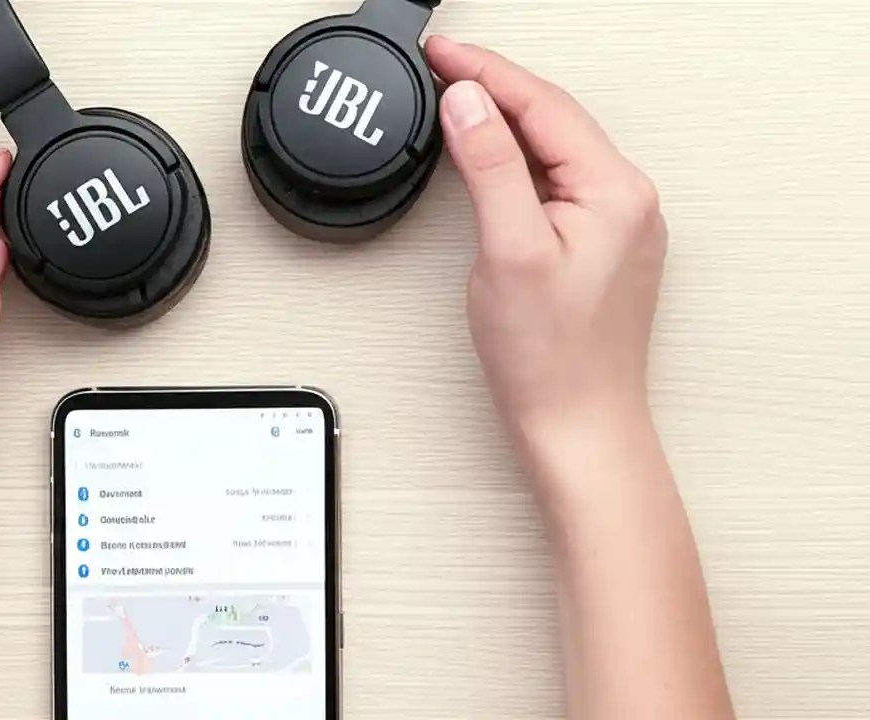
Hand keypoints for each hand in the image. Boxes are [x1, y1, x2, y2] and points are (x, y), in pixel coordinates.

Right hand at [426, 38, 667, 458]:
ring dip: (505, 118)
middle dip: (493, 85)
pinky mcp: (599, 246)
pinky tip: (491, 154)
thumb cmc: (551, 356)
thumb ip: (491, 166)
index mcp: (614, 190)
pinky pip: (556, 179)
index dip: (485, 70)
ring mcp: (616, 223)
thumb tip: (469, 101)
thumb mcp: (509, 249)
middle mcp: (626, 199)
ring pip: (554, 148)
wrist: (577, 424)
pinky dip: (517, 157)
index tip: (440, 53)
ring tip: (458, 95)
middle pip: (552, 118)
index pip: (542, 104)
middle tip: (440, 65)